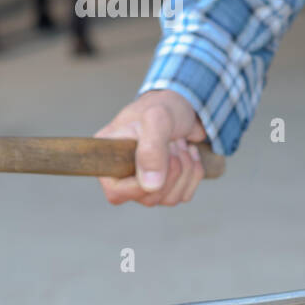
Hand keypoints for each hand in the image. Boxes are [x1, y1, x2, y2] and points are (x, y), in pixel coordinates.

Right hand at [95, 89, 208, 205]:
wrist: (183, 104)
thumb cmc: (163, 106)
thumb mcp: (157, 118)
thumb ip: (151, 149)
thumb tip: (151, 186)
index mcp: (109, 157)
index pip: (116, 191)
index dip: (141, 184)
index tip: (160, 155)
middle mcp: (124, 174)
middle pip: (148, 199)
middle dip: (171, 171)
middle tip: (174, 143)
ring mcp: (145, 182)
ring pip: (168, 199)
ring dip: (185, 170)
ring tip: (181, 144)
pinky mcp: (166, 185)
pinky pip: (183, 195)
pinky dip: (194, 173)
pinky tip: (190, 152)